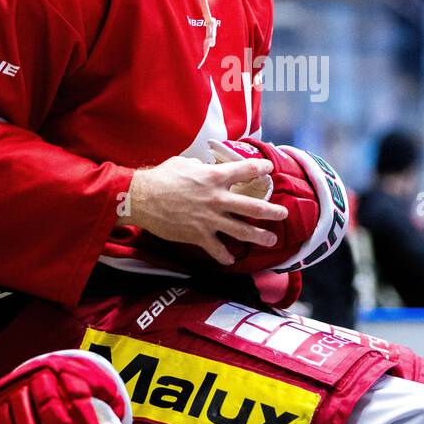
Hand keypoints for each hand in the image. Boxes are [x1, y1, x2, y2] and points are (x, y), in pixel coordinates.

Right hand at [119, 155, 287, 265]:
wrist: (141, 199)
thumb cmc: (161, 178)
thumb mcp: (184, 164)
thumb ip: (200, 167)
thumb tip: (205, 168)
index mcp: (215, 177)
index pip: (246, 170)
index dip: (261, 167)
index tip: (269, 168)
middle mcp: (217, 199)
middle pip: (253, 207)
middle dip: (271, 211)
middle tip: (283, 214)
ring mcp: (209, 219)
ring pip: (242, 231)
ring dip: (259, 236)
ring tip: (272, 240)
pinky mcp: (198, 235)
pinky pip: (217, 249)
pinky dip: (225, 256)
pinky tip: (231, 259)